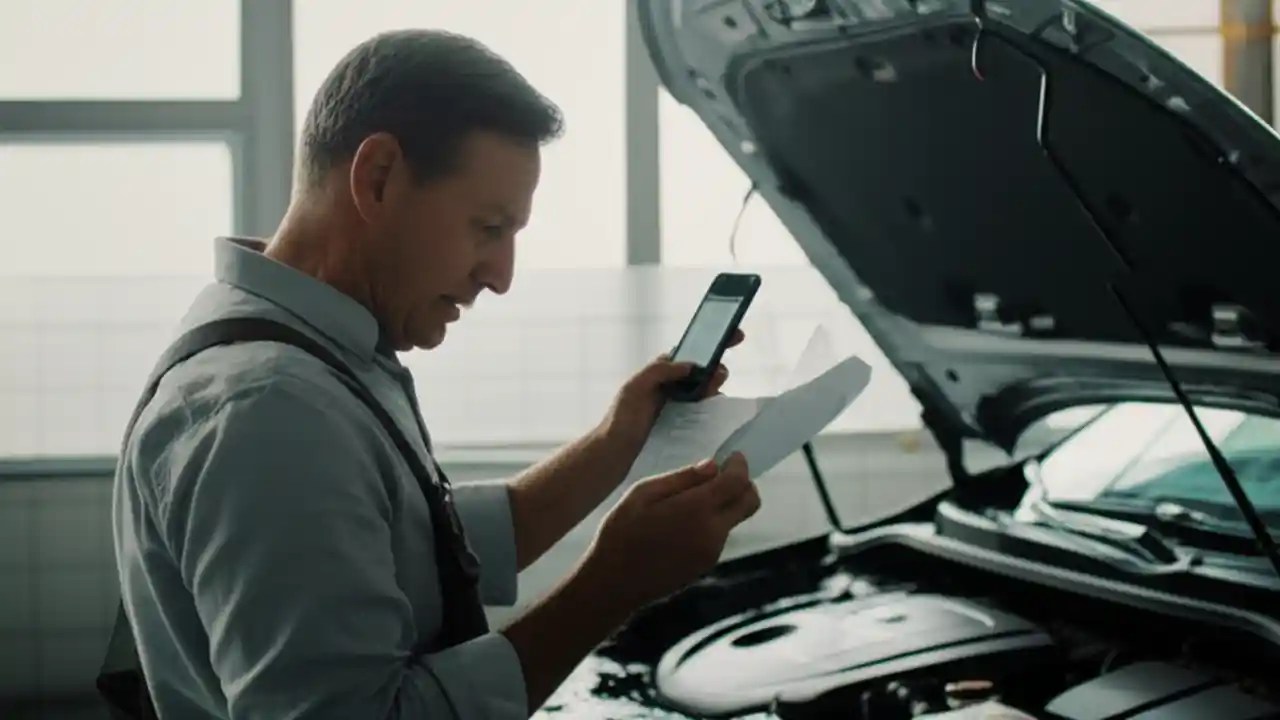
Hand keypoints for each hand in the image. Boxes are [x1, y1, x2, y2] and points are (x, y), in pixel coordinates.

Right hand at [581, 452, 759, 610]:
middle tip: (721, 476)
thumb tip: (712, 466)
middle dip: (743, 484)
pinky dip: (713, 522)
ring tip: (689, 501)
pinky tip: (683, 524)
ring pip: (735, 518)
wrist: (614, 584)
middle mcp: (713, 532)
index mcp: (696, 510)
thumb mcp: (642, 494)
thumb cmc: (620, 533)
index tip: (732, 456)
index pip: (738, 482)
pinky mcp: (706, 565)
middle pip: (750, 502)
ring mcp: (712, 551)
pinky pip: (720, 535)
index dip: (740, 465)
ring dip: (725, 504)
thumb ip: (681, 478)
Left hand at [599, 329, 744, 453]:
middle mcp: (666, 382)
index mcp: (657, 370)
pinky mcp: (678, 419)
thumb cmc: (621, 419)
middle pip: (698, 368)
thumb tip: (690, 364)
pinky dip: (710, 401)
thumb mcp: (635, 387)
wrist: (614, 452)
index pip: (686, 350)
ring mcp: (673, 401)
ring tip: (718, 385)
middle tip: (721, 373)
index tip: (733, 336)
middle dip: (715, 364)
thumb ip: (659, 371)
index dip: (708, 341)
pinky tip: (715, 404)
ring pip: (701, 386)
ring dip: (714, 382)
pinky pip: (699, 405)